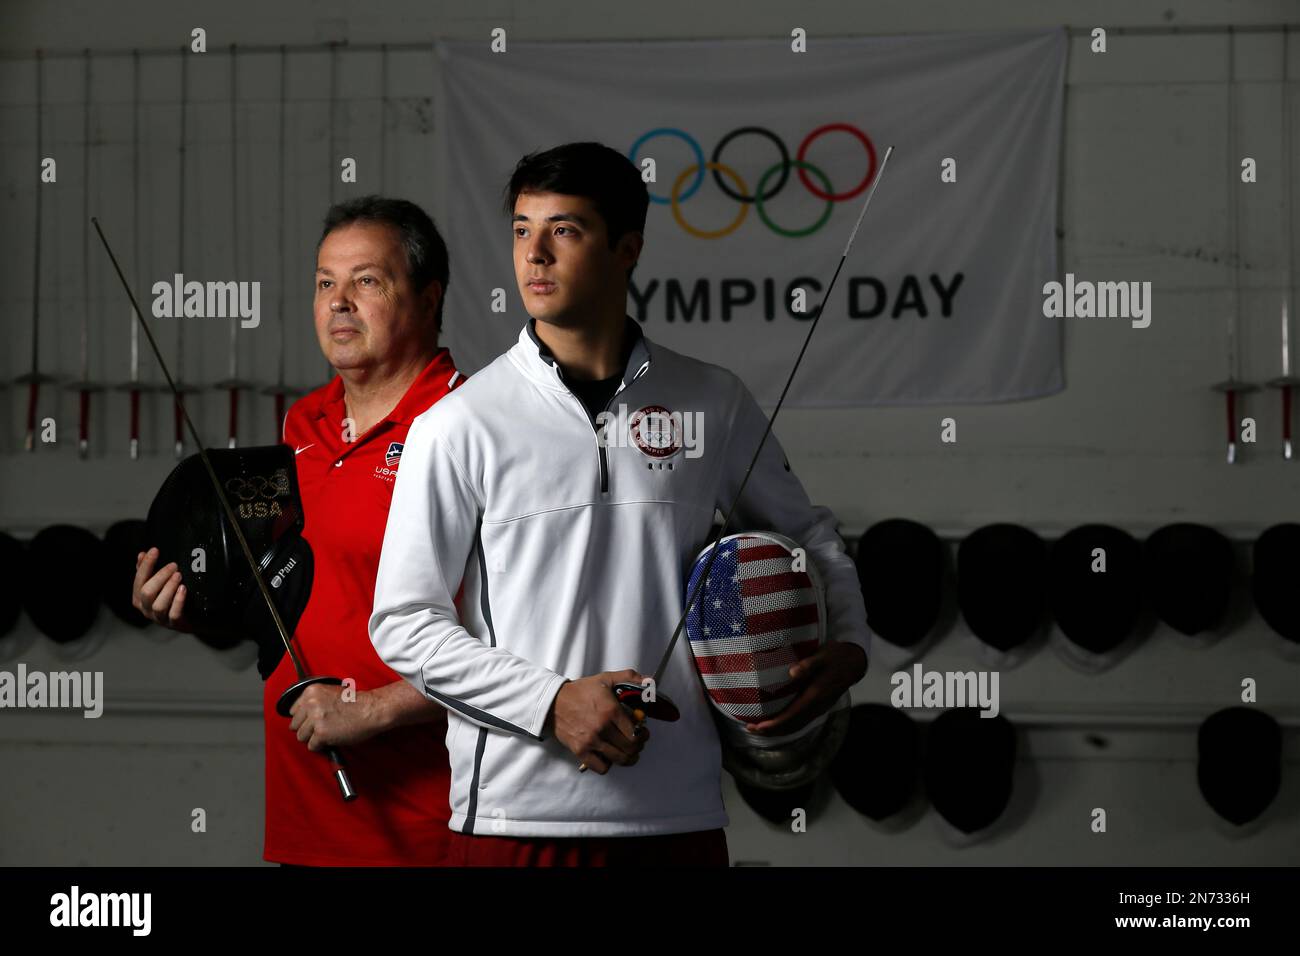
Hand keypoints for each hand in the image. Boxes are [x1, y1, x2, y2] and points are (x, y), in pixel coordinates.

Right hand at [131, 547, 190, 630]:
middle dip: (160, 576)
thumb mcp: (157, 584)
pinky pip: (174, 614)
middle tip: (174, 565)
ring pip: (159, 605)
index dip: (146, 565)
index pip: (138, 580)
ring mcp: (159, 618)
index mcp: (138, 598)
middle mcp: (146, 609)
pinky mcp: (174, 624)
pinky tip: (183, 589)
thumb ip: (147, 571)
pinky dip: (178, 601)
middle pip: (147, 592)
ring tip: (179, 575)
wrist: (189, 619)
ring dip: (169, 588)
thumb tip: (142, 554)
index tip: (155, 550)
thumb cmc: (169, 599)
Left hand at [289, 683, 386, 750]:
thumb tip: (304, 714)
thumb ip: (315, 700)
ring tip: (325, 735)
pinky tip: (329, 740)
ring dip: (312, 738)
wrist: (370, 709)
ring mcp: (315, 719)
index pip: (293, 710)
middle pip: (295, 724)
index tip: (309, 721)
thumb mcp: (331, 692)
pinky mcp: (321, 733)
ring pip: (301, 736)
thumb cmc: (356, 702)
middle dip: (306, 728)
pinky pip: (312, 746)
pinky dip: (320, 746)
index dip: (303, 718)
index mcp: (312, 692)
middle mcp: (311, 704)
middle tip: (318, 729)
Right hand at [546, 669, 651, 773]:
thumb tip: (650, 681)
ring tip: (628, 752)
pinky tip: (609, 755)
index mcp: (610, 710)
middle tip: (637, 743)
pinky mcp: (580, 751)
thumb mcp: (606, 679)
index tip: (643, 732)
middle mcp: (602, 728)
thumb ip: (630, 677)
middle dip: (638, 747)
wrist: (554, 702)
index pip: (635, 732)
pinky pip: (601, 767)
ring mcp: (591, 741)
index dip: (643, 735)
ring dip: (628, 758)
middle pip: (630, 748)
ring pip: (620, 760)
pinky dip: (608, 765)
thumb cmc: (581, 691)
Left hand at [745, 643, 866, 736]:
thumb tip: (793, 672)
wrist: (854, 662)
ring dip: (777, 729)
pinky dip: (786, 725)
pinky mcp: (819, 707)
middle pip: (792, 725)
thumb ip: (808, 664)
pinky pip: (800, 721)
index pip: (792, 716)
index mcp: (815, 696)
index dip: (775, 724)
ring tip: (758, 728)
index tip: (759, 726)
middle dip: (771, 730)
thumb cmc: (835, 656)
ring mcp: (819, 709)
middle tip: (750, 729)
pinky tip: (776, 722)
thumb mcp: (822, 655)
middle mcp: (817, 706)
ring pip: (796, 725)